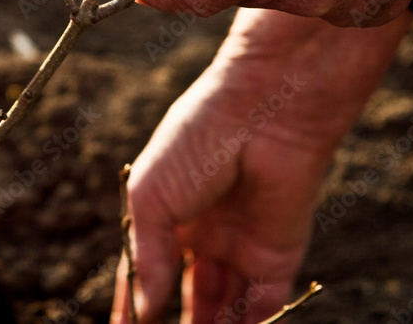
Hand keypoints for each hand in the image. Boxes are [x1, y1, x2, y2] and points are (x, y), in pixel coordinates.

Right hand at [111, 8, 412, 322]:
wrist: (264, 110)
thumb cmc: (197, 138)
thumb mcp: (152, 196)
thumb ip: (148, 256)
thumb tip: (146, 307)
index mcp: (169, 214)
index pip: (148, 270)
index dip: (134, 302)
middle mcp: (205, 235)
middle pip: (188, 296)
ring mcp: (242, 248)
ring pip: (224, 309)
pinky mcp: (278, 258)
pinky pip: (263, 308)